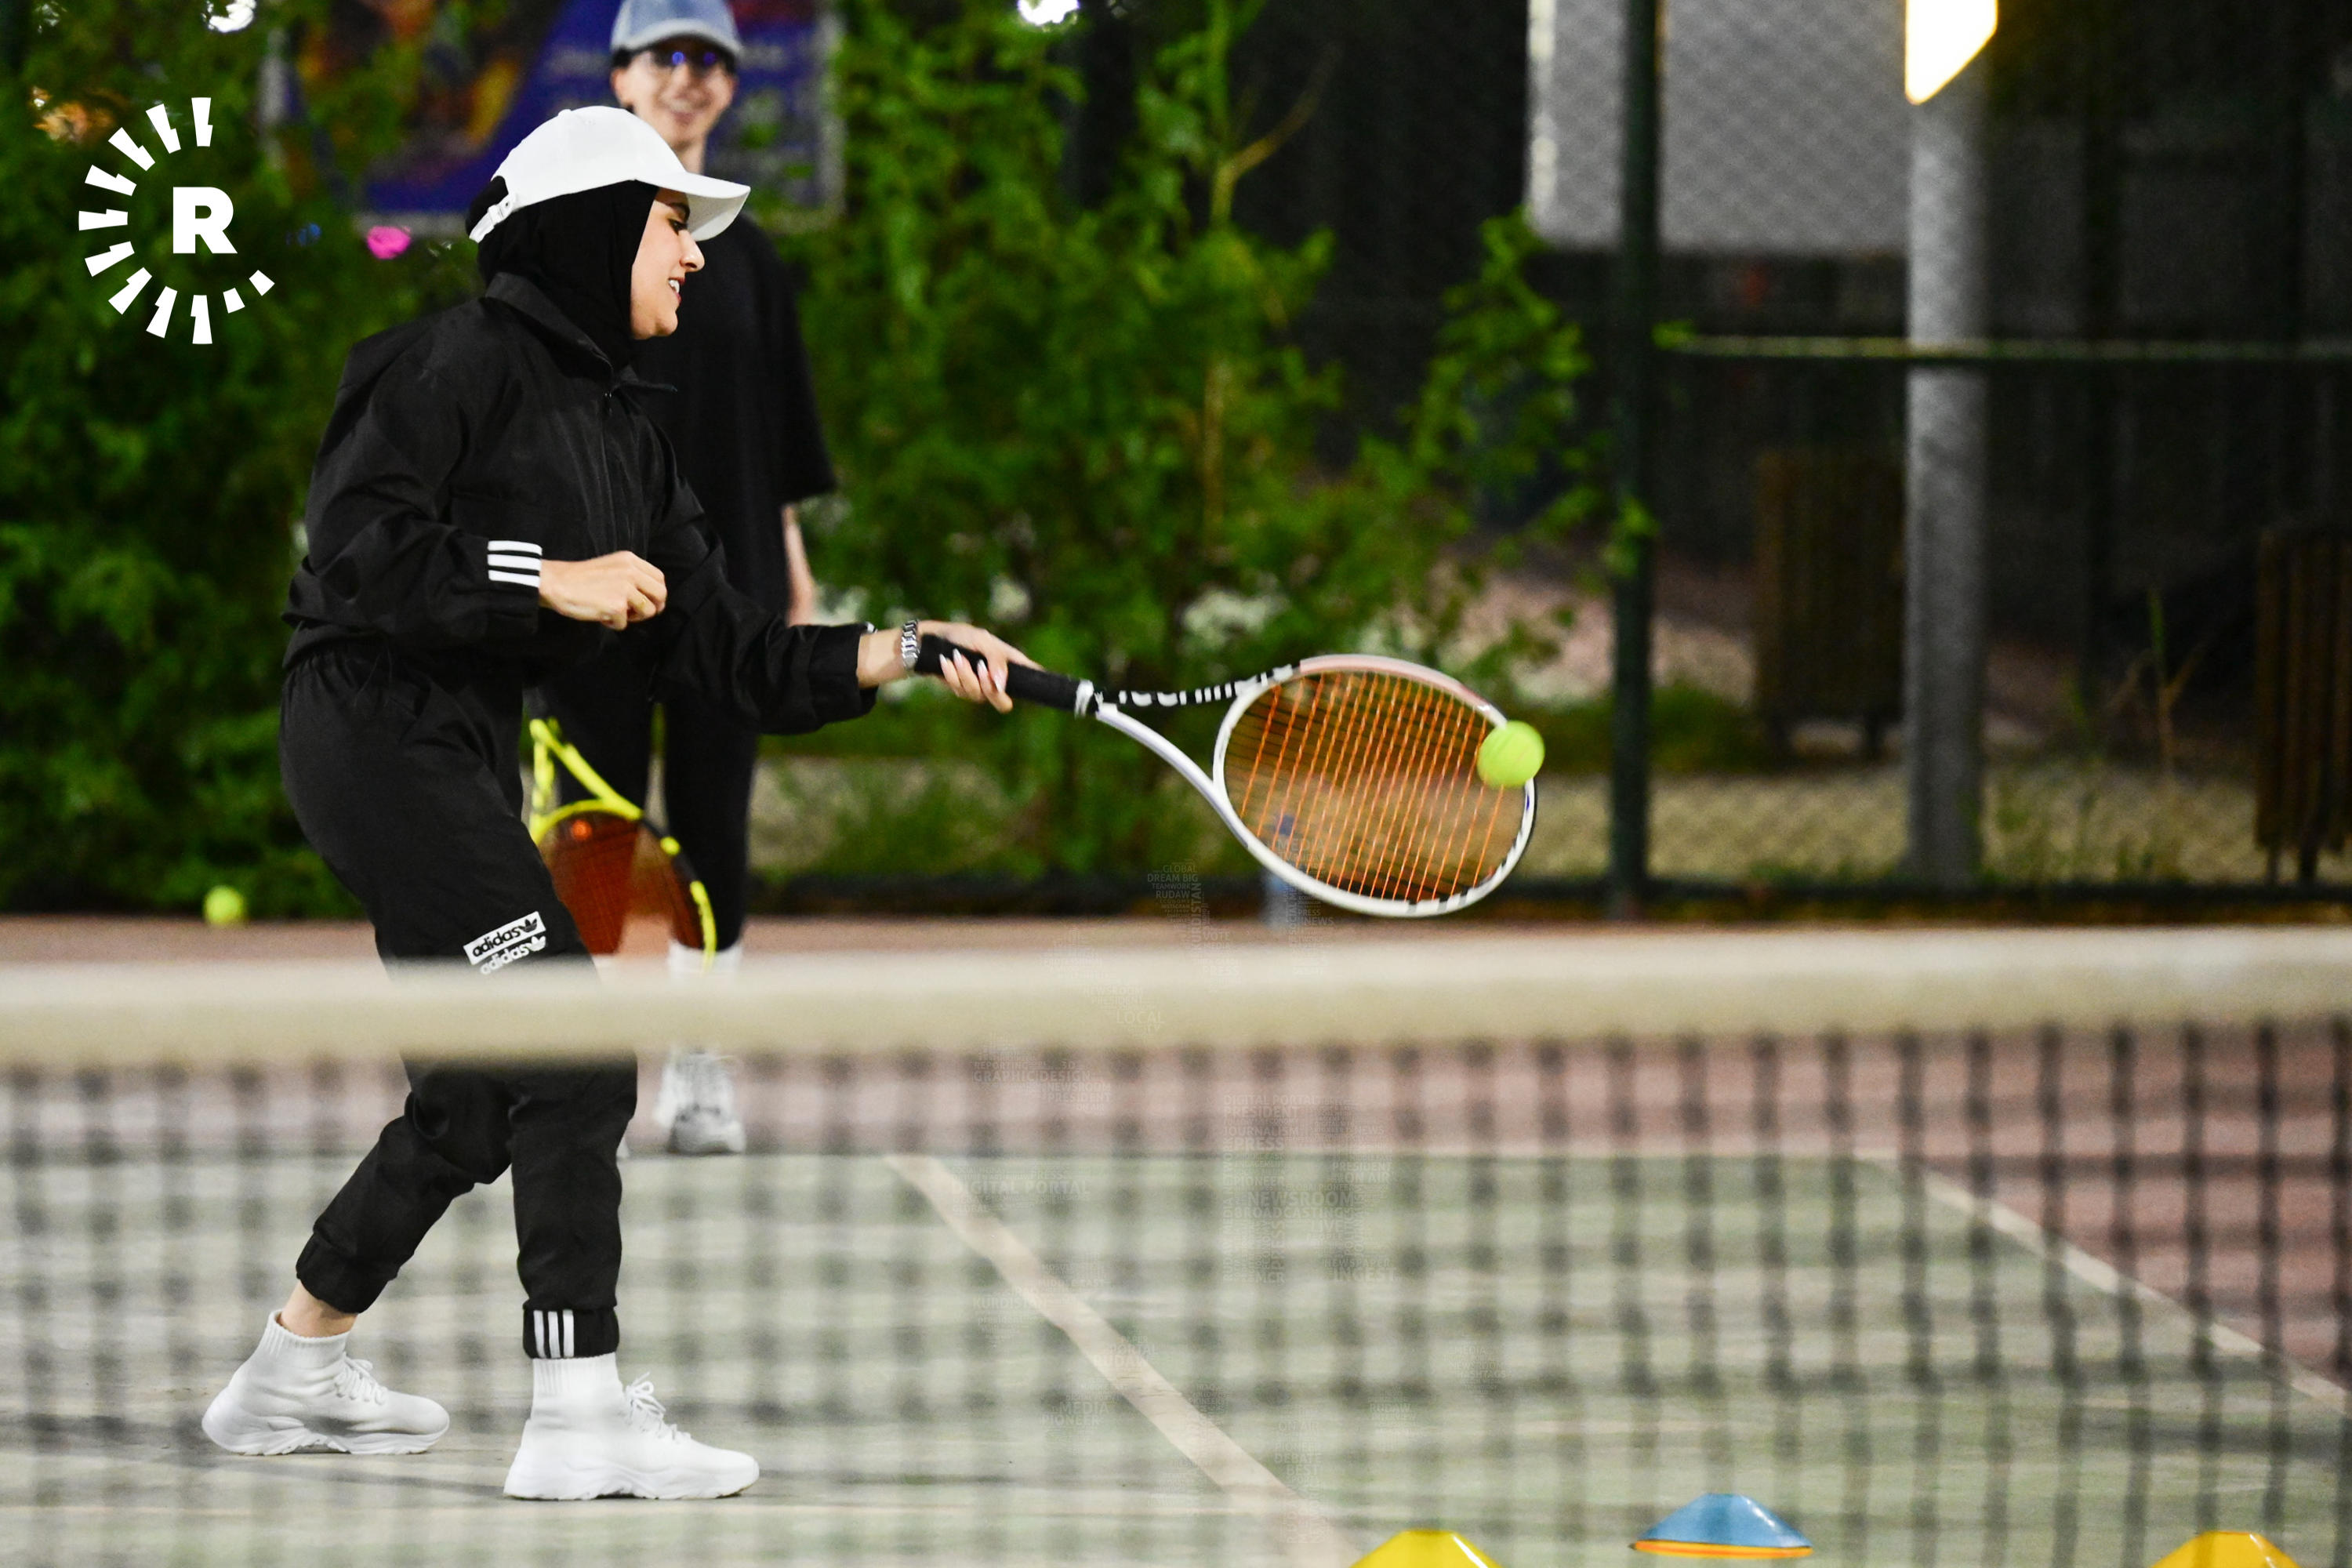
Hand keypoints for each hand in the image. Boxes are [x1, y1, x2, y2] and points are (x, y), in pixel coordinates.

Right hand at [539, 553, 666, 629]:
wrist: (556, 583)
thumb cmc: (581, 578)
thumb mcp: (612, 566)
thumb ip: (632, 576)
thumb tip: (650, 597)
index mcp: (630, 560)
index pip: (659, 578)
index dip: (656, 594)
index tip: (648, 602)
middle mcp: (631, 572)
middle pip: (661, 595)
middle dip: (652, 608)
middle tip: (636, 613)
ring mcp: (625, 589)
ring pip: (647, 612)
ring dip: (632, 617)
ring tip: (614, 612)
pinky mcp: (617, 606)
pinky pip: (625, 624)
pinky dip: (613, 624)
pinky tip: (600, 615)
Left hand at [854, 620, 1034, 712]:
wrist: (930, 642)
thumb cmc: (959, 636)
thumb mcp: (981, 641)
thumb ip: (997, 661)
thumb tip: (1002, 686)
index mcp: (1008, 661)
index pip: (1031, 676)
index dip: (1036, 684)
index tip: (1039, 686)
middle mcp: (996, 677)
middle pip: (1004, 703)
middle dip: (990, 691)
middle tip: (981, 671)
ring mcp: (980, 686)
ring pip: (978, 697)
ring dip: (965, 677)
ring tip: (955, 658)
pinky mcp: (962, 689)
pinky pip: (961, 693)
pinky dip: (952, 677)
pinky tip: (946, 664)